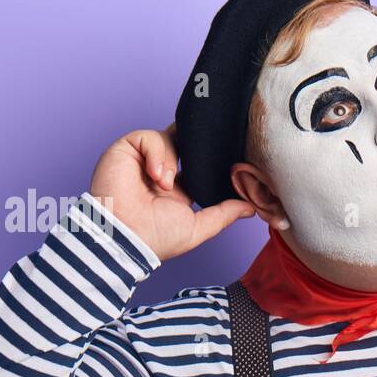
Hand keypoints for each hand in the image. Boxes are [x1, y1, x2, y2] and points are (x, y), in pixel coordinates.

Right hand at [88, 124, 254, 261]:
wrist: (126, 238)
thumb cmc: (156, 239)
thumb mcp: (199, 227)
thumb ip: (225, 214)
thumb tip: (251, 208)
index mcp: (177, 188)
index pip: (196, 161)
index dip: (209, 155)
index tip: (229, 151)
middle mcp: (160, 170)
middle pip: (183, 141)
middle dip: (196, 142)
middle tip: (211, 145)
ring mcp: (142, 159)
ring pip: (168, 137)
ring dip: (171, 160)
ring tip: (165, 184)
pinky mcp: (125, 150)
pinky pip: (147, 137)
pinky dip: (156, 154)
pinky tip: (155, 176)